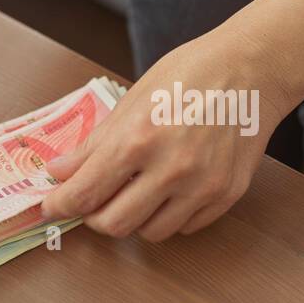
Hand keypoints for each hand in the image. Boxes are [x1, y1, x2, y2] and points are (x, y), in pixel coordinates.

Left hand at [40, 30, 292, 240]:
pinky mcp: (226, 195)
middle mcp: (171, 169)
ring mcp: (202, 187)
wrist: (252, 69)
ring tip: (138, 188)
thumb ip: (95, 143)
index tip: (51, 206)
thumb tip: (60, 172)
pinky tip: (172, 187)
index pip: (84, 194)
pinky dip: (170, 214)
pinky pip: (185, 227)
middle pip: (113, 225)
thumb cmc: (190, 73)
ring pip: (150, 233)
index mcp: (139, 139)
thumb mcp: (133, 99)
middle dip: (95, 216)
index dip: (59, 205)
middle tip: (95, 198)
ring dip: (135, 217)